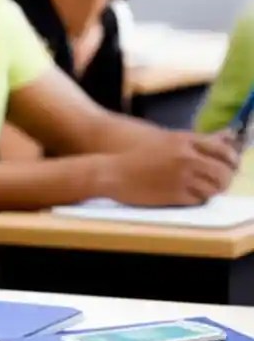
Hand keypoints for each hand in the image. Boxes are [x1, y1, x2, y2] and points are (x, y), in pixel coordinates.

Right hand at [106, 131, 237, 206]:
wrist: (110, 171)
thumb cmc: (132, 153)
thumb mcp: (164, 140)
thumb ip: (190, 142)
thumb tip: (220, 141)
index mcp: (183, 140)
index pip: (223, 150)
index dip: (230, 161)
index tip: (228, 167)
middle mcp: (186, 158)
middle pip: (222, 172)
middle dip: (222, 180)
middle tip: (215, 183)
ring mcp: (181, 177)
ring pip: (213, 189)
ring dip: (209, 191)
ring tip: (199, 190)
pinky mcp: (174, 195)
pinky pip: (198, 201)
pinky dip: (196, 200)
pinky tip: (186, 196)